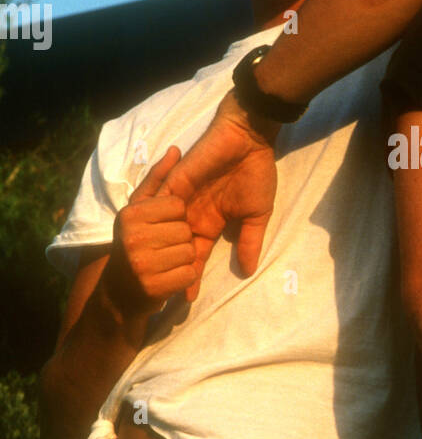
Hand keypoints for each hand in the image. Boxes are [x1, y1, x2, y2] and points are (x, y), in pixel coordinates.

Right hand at [102, 146, 197, 317]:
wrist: (116, 296)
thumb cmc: (133, 245)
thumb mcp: (139, 210)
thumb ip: (159, 179)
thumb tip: (175, 149)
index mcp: (130, 215)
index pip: (178, 205)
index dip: (177, 217)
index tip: (161, 227)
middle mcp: (132, 237)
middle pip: (186, 230)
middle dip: (181, 240)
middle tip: (162, 249)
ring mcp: (141, 264)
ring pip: (190, 252)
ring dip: (183, 259)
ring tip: (164, 263)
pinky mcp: (152, 287)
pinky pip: (189, 275)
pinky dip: (184, 278)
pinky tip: (167, 278)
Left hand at [162, 92, 278, 297]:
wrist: (248, 140)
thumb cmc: (255, 174)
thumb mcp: (255, 215)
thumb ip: (249, 241)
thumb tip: (248, 271)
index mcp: (210, 222)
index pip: (196, 254)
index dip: (192, 274)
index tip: (188, 298)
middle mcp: (191, 215)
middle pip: (175, 248)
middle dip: (170, 270)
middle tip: (161, 295)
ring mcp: (181, 200)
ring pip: (164, 232)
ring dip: (158, 251)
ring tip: (150, 274)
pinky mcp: (176, 185)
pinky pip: (159, 207)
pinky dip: (154, 224)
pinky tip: (149, 245)